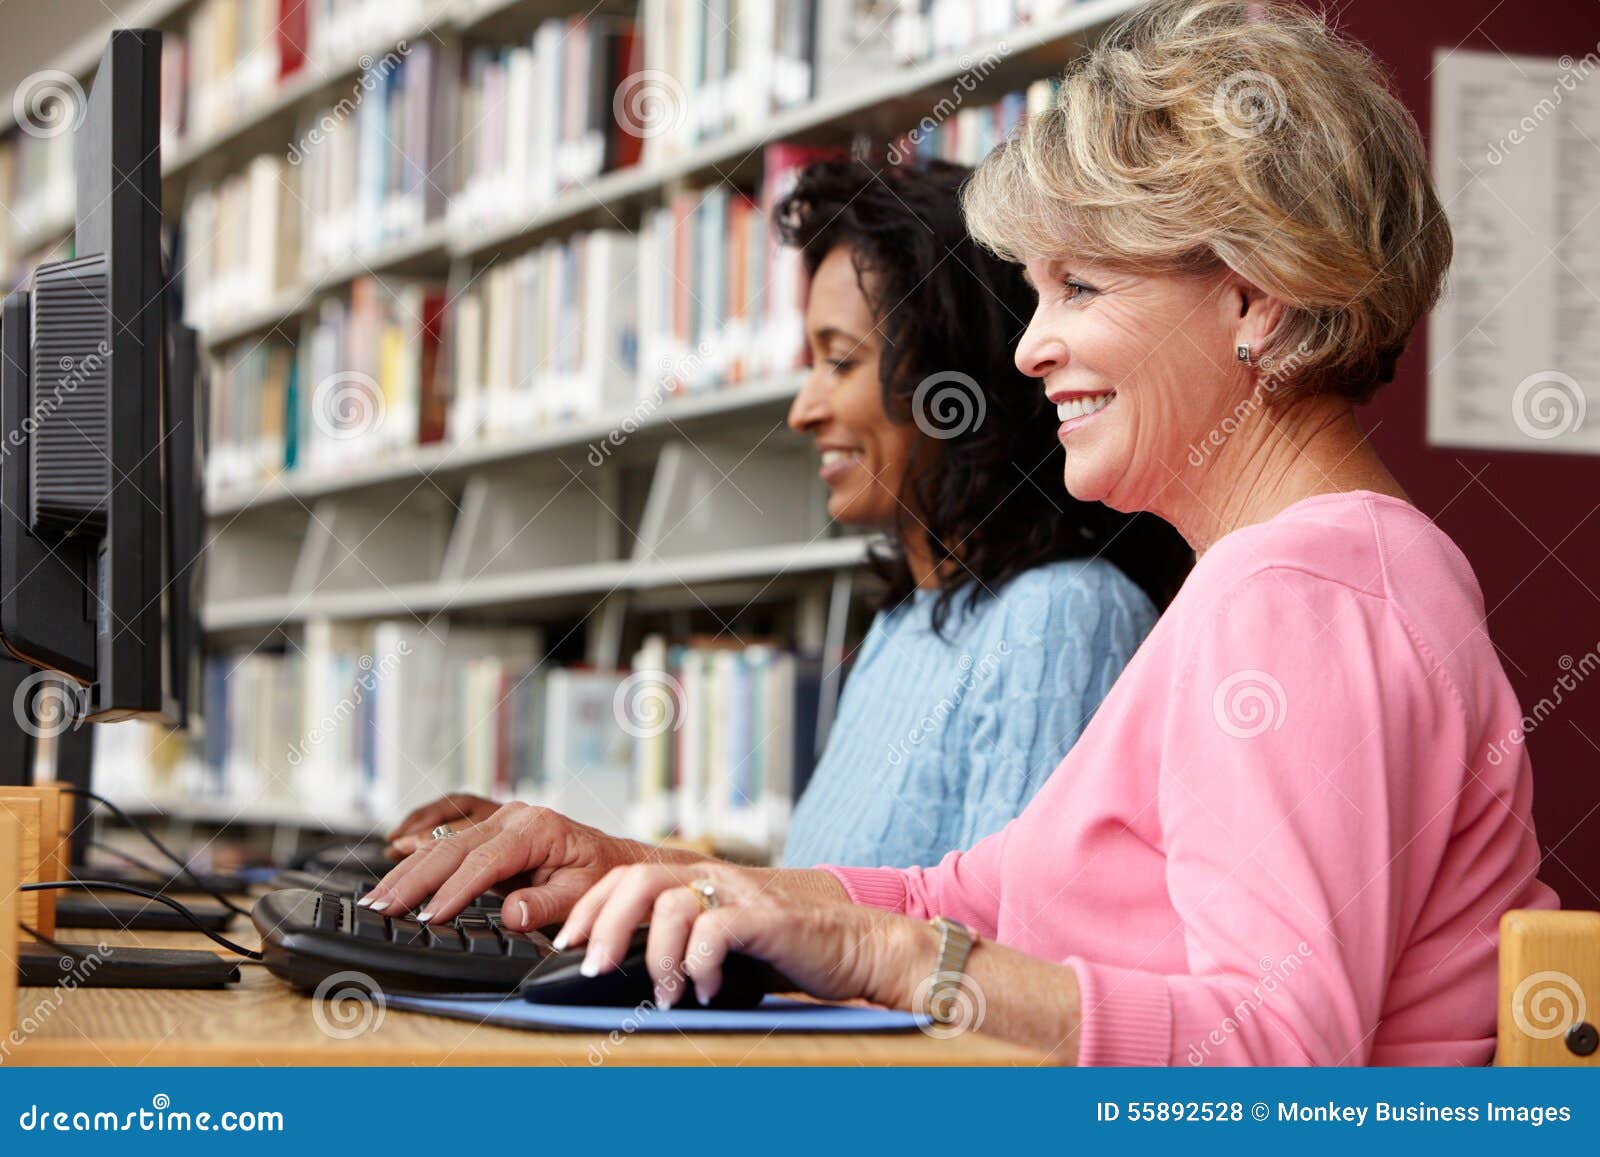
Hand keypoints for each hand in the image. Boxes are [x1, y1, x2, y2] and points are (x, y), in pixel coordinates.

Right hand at [360, 802, 698, 928]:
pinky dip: (419, 849)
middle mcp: (515, 816)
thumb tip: (512, 914)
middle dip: (414, 879)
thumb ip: (548, 904)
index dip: (453, 891)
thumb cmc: (602, 877)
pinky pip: (447, 834)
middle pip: (453, 847)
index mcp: (537, 829)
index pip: (484, 862)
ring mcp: (501, 817)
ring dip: (408, 868)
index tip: (428, 917)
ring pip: (444, 841)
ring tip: (376, 896)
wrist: (614, 859)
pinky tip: (394, 861)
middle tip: (382, 908)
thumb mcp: (583, 894)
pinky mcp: (491, 825)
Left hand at [554, 862, 934, 1010]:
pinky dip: (700, 966)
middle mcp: (713, 878)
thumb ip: (681, 942)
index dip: (591, 908)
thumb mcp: (721, 940)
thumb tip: (623, 972)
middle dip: (606, 926)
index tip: (566, 943)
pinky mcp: (768, 919)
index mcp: (696, 880)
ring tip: (665, 994)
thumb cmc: (787, 949)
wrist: (856, 945)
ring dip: (657, 957)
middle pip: (637, 882)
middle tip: (594, 968)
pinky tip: (706, 992)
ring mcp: (740, 895)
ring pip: (671, 905)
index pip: (625, 877)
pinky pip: (716, 932)